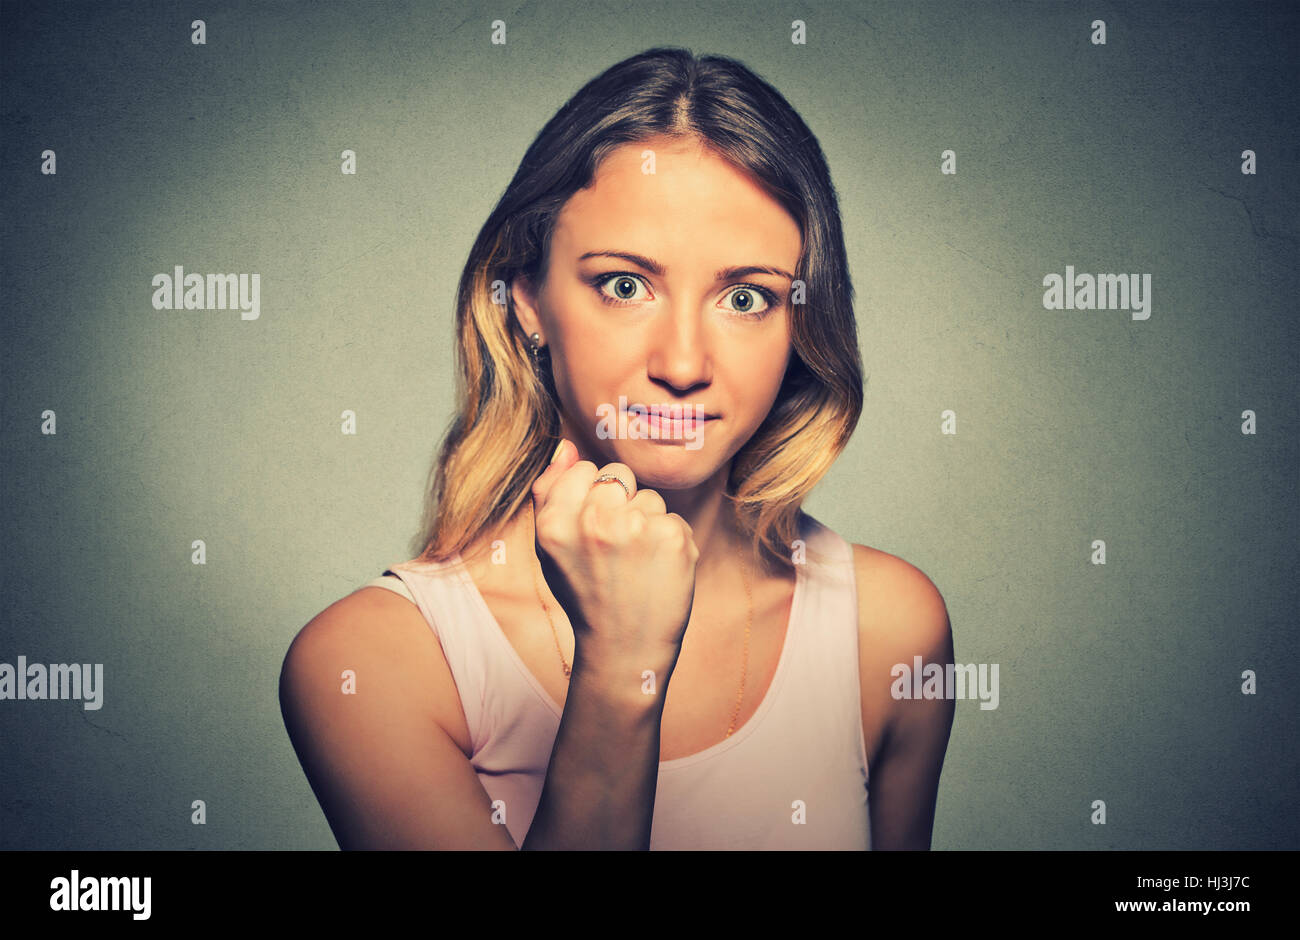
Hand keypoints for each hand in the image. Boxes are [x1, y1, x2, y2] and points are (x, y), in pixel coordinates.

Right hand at [530, 439, 699, 669]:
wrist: (623, 649)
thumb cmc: (585, 593)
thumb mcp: (549, 548)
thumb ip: (550, 493)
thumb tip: (565, 446)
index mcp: (555, 522)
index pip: (583, 470)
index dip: (590, 499)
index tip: (591, 534)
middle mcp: (593, 521)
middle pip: (619, 475)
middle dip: (621, 504)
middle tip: (615, 550)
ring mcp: (636, 528)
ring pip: (649, 497)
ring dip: (647, 524)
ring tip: (636, 565)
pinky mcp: (673, 537)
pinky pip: (674, 518)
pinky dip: (671, 542)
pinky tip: (658, 571)